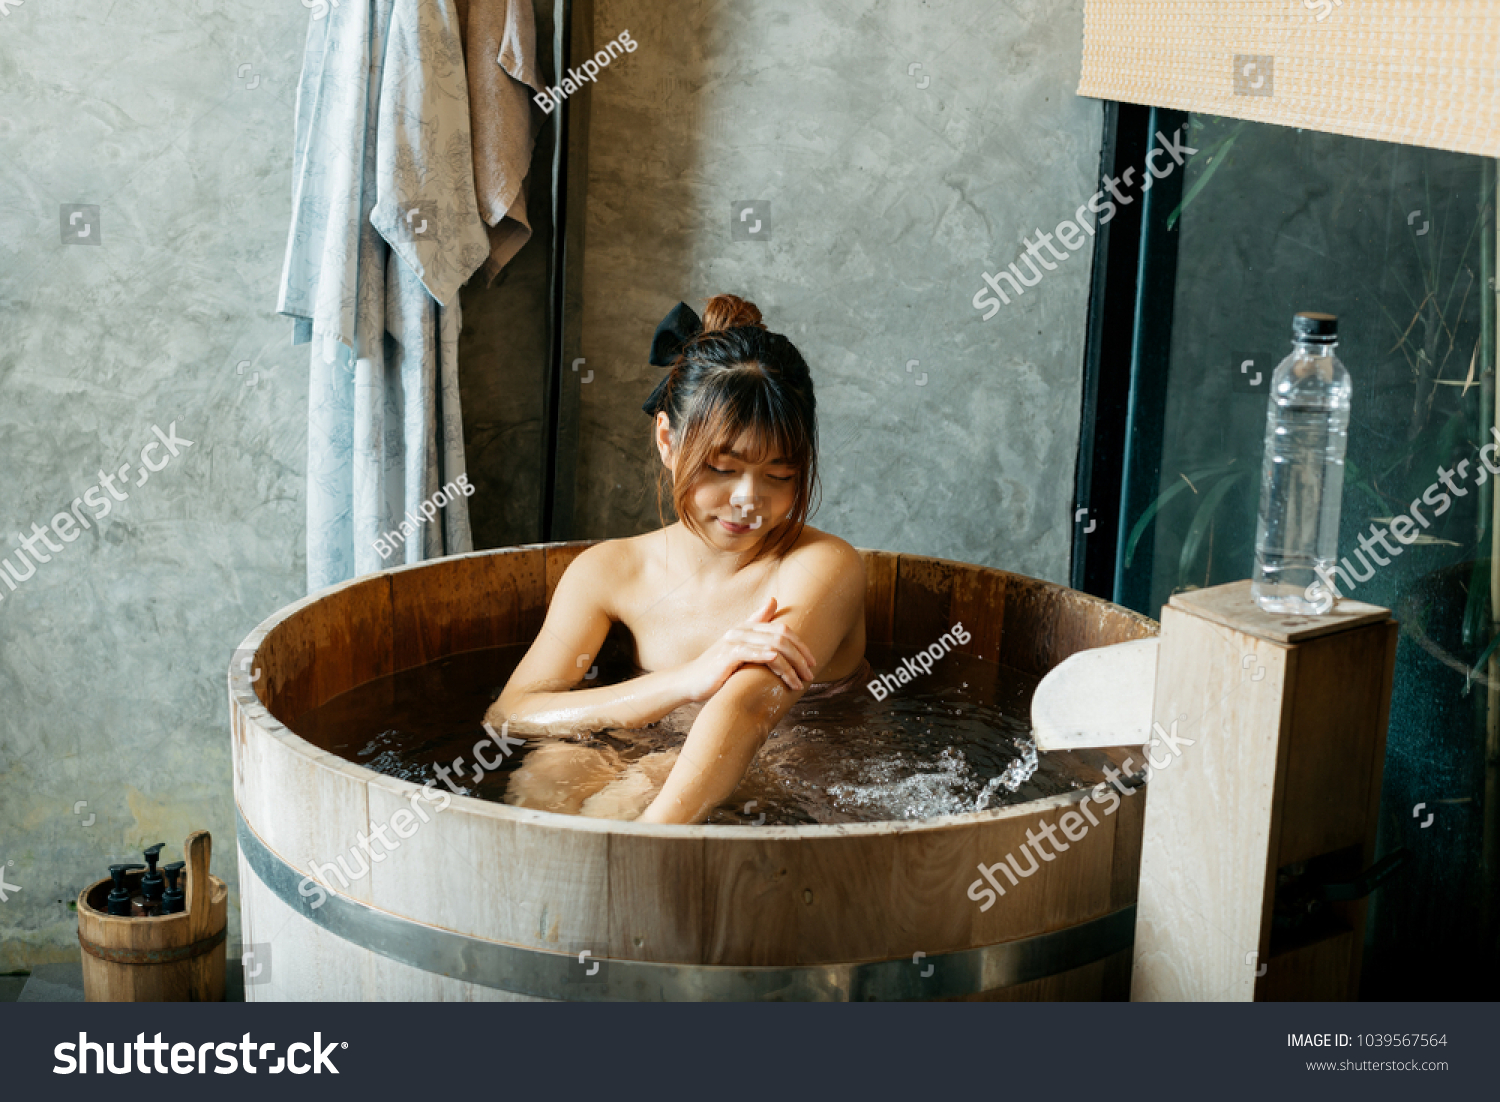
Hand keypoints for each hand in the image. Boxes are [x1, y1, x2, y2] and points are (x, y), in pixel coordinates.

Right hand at [675, 597, 816, 702]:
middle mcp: (742, 630)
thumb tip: (773, 600)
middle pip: (782, 636)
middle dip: (800, 656)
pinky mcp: (726, 655)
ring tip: (799, 682)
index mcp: (748, 627)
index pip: (783, 630)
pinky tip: (777, 662)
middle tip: (810, 674)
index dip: (801, 645)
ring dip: (790, 665)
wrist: (690, 681)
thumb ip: (756, 625)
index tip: (812, 662)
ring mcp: (734, 641)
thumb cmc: (717, 667)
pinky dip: (765, 656)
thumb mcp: (739, 646)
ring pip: (772, 646)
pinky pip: (750, 653)